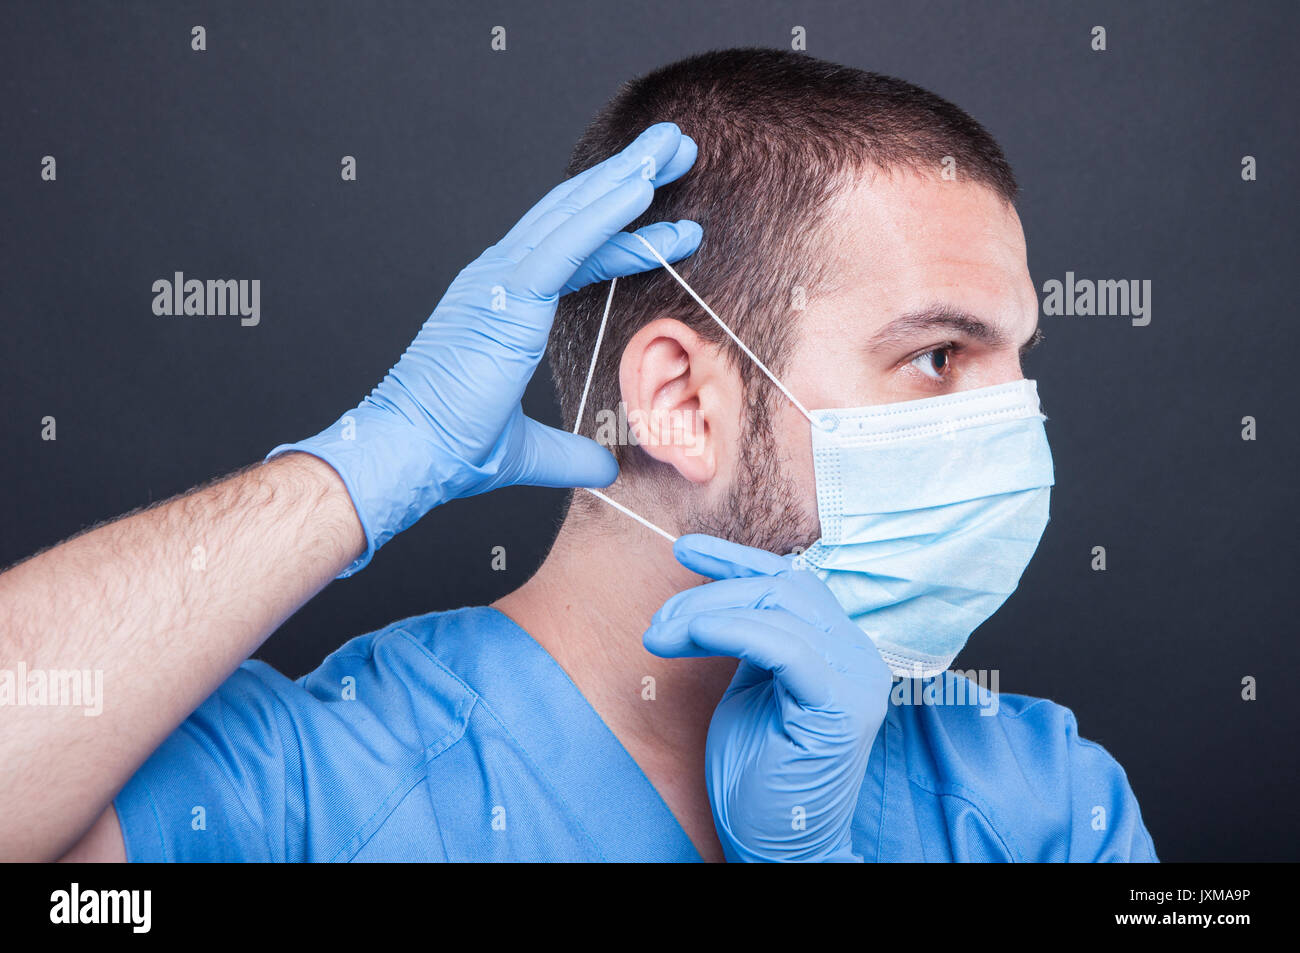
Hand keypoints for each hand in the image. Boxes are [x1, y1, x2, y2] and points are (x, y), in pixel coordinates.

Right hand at [271, 122, 701, 573]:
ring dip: (625, 179)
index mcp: (503, 305)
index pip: (575, 256)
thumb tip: (604, 467)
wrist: (407, 455)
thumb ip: (569, 453)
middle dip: (629, 181)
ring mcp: (498, 280)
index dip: (625, 236)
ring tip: (673, 146)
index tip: (674, 229)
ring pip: (573, 217)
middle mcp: (499, 280)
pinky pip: (565, 244)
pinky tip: (640, 189)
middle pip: (576, 217)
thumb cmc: (448, 448)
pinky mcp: (505, 294)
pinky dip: (603, 214)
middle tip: (677, 150)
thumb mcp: (529, 451)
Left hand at [644, 534, 893, 861]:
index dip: (737, 560)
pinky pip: (784, 646)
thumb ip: (749, 640)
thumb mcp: (749, 688)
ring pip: (779, 608)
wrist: (778, 845)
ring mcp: (855, 678)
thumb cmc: (758, 774)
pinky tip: (694, 636)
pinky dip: (734, 630)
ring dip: (707, 613)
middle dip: (710, 594)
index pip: (792, 581)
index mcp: (838, 647)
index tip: (684, 549)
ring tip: (662, 638)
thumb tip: (710, 594)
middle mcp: (856, 655)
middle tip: (658, 626)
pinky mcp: (840, 706)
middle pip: (783, 588)